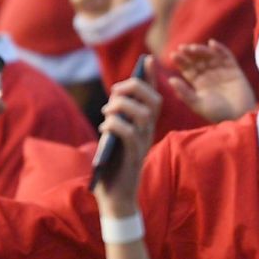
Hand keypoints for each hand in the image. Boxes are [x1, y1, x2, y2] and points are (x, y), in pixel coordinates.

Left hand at [93, 77, 161, 217]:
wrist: (116, 199)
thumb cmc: (113, 168)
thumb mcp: (114, 139)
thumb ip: (117, 120)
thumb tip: (114, 100)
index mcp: (146, 127)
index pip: (154, 97)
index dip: (151, 78)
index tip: (146, 59)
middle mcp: (149, 133)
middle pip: (152, 100)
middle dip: (134, 88)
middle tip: (114, 91)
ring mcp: (144, 144)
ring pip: (142, 113)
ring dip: (122, 105)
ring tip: (107, 110)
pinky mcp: (134, 157)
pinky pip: (129, 133)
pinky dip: (115, 124)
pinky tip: (104, 126)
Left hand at [169, 40, 255, 122]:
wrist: (240, 117)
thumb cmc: (218, 114)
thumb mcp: (198, 104)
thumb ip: (185, 93)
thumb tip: (170, 80)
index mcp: (199, 83)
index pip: (188, 69)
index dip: (181, 61)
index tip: (173, 55)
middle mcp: (209, 75)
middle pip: (197, 60)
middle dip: (190, 54)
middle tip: (182, 48)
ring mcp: (222, 71)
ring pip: (210, 56)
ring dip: (202, 50)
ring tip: (194, 48)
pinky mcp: (234, 70)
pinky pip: (226, 56)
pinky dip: (220, 49)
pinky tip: (212, 44)